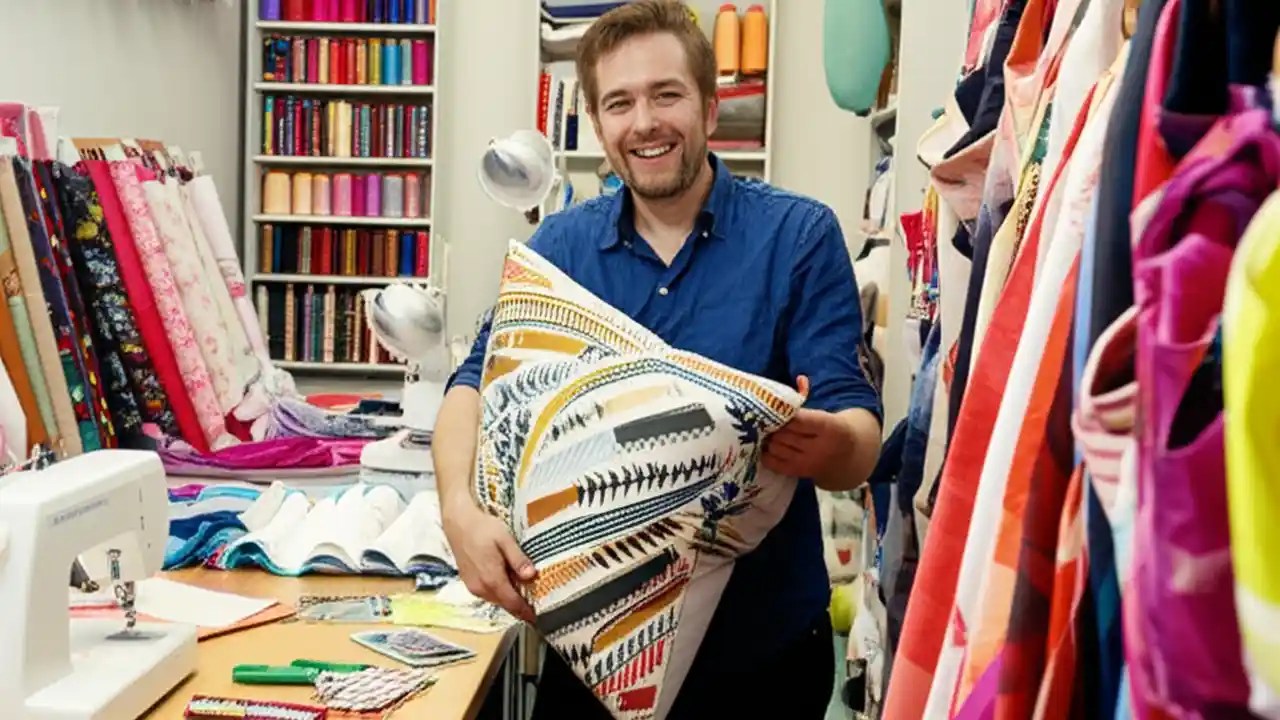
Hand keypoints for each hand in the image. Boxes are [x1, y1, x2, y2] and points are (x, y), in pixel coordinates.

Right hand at [442, 499, 537, 622]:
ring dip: (508, 599)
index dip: (525, 612)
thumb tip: (532, 576)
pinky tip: (506, 582)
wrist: (458, 522)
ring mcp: (472, 586)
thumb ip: (518, 560)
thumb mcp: (505, 540)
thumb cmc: (483, 528)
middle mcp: (480, 588)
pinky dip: (498, 592)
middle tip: (534, 603)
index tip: (536, 619)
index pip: (512, 603)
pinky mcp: (468, 581)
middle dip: (518, 606)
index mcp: (492, 579)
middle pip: (504, 603)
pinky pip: (487, 592)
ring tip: (522, 593)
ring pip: (495, 599)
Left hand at [761, 376, 854, 478]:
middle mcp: (820, 448)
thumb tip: (800, 378)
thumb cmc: (832, 429)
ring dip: (768, 438)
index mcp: (830, 428)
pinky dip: (766, 452)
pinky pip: (772, 462)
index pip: (798, 419)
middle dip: (774, 425)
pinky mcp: (798, 473)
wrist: (847, 457)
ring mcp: (808, 463)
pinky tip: (768, 445)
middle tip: (766, 419)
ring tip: (767, 431)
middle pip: (784, 434)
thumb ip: (809, 397)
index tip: (777, 408)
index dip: (784, 413)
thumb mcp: (826, 413)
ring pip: (776, 447)